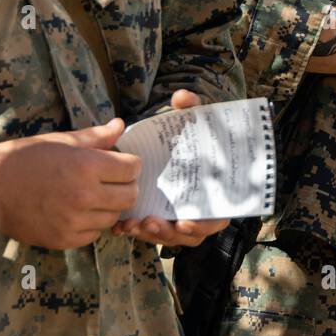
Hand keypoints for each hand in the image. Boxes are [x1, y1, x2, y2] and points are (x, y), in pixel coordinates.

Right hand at [0, 117, 141, 249]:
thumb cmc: (27, 157)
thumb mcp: (63, 140)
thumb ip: (97, 137)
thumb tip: (121, 125)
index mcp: (87, 166)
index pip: (132, 168)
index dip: (130, 164)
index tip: (123, 163)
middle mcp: (84, 196)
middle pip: (130, 195)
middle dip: (126, 185)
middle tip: (113, 180)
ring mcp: (74, 221)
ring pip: (114, 217)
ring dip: (109, 205)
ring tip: (93, 195)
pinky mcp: (63, 240)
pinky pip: (94, 234)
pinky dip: (92, 223)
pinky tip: (79, 211)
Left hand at [112, 88, 230, 247]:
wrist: (177, 141)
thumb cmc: (192, 134)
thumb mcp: (193, 118)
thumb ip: (190, 107)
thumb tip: (182, 98)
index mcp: (213, 190)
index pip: (215, 218)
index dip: (203, 225)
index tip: (184, 221)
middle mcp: (197, 207)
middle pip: (188, 234)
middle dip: (168, 233)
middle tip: (150, 223)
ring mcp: (178, 214)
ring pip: (168, 237)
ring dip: (150, 234)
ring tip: (131, 225)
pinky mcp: (160, 215)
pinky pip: (150, 232)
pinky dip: (136, 232)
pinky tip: (120, 226)